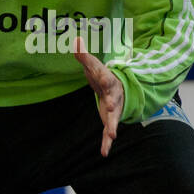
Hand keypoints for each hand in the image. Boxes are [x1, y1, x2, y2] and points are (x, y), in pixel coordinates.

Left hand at [73, 37, 123, 155]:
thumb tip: (74, 40)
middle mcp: (114, 97)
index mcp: (109, 82)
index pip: (106, 79)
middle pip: (114, 102)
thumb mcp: (93, 66)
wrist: (118, 88)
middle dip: (114, 107)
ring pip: (114, 120)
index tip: (103, 81)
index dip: (104, 79)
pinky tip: (104, 153)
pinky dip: (106, 143)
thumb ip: (83, 55)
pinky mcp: (110, 121)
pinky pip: (108, 133)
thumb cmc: (102, 76)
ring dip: (112, 128)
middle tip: (113, 109)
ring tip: (112, 137)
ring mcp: (114, 111)